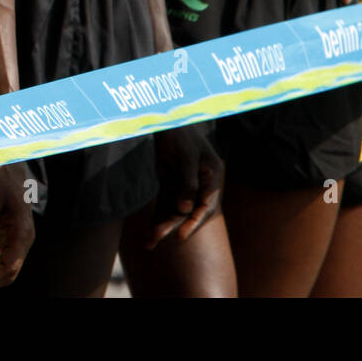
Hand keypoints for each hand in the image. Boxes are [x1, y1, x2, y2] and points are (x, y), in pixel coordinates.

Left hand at [147, 126, 222, 245]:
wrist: (165, 118)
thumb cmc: (181, 134)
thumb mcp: (186, 157)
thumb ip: (187, 184)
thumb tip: (184, 210)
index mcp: (213, 177)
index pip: (206, 206)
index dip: (194, 222)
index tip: (181, 236)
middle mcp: (200, 185)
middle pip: (189, 211)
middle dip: (173, 225)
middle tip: (158, 236)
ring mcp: (185, 185)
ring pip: (175, 211)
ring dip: (163, 225)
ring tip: (149, 242)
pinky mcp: (170, 184)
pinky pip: (165, 205)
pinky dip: (157, 218)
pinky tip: (148, 236)